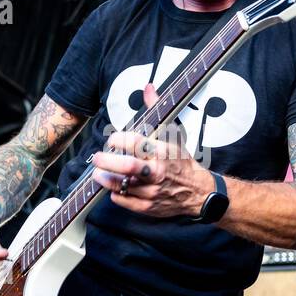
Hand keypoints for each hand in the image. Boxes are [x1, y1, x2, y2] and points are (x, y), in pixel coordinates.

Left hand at [91, 83, 213, 218]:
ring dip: (106, 179)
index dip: (118, 140)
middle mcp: (156, 172)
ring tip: (99, 173)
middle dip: (107, 161)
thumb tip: (148, 88)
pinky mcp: (147, 207)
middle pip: (127, 167)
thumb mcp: (173, 134)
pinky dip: (115, 194)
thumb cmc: (182, 162)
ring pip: (121, 185)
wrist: (197, 192)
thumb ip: (157, 110)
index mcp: (162, 152)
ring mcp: (151, 191)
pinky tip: (115, 186)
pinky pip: (123, 201)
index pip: (136, 143)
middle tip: (97, 157)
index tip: (112, 139)